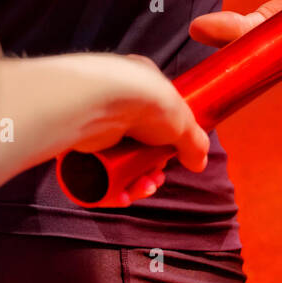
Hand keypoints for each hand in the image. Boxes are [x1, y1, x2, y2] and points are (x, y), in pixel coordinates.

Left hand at [61, 54, 210, 204]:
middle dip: (152, 170)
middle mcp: (119, 102)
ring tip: (144, 187)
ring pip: (119, 164)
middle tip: (156, 178)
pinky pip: (98, 174)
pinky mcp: (82, 145)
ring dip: (136, 182)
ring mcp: (99, 124)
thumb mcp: (183, 122)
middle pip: (139, 147)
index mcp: (143, 86)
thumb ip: (194, 144)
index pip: (158, 119)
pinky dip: (112, 189)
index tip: (173, 158)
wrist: (105, 102)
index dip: (167, 144)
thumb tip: (199, 163)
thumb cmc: (148, 101)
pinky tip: (123, 196)